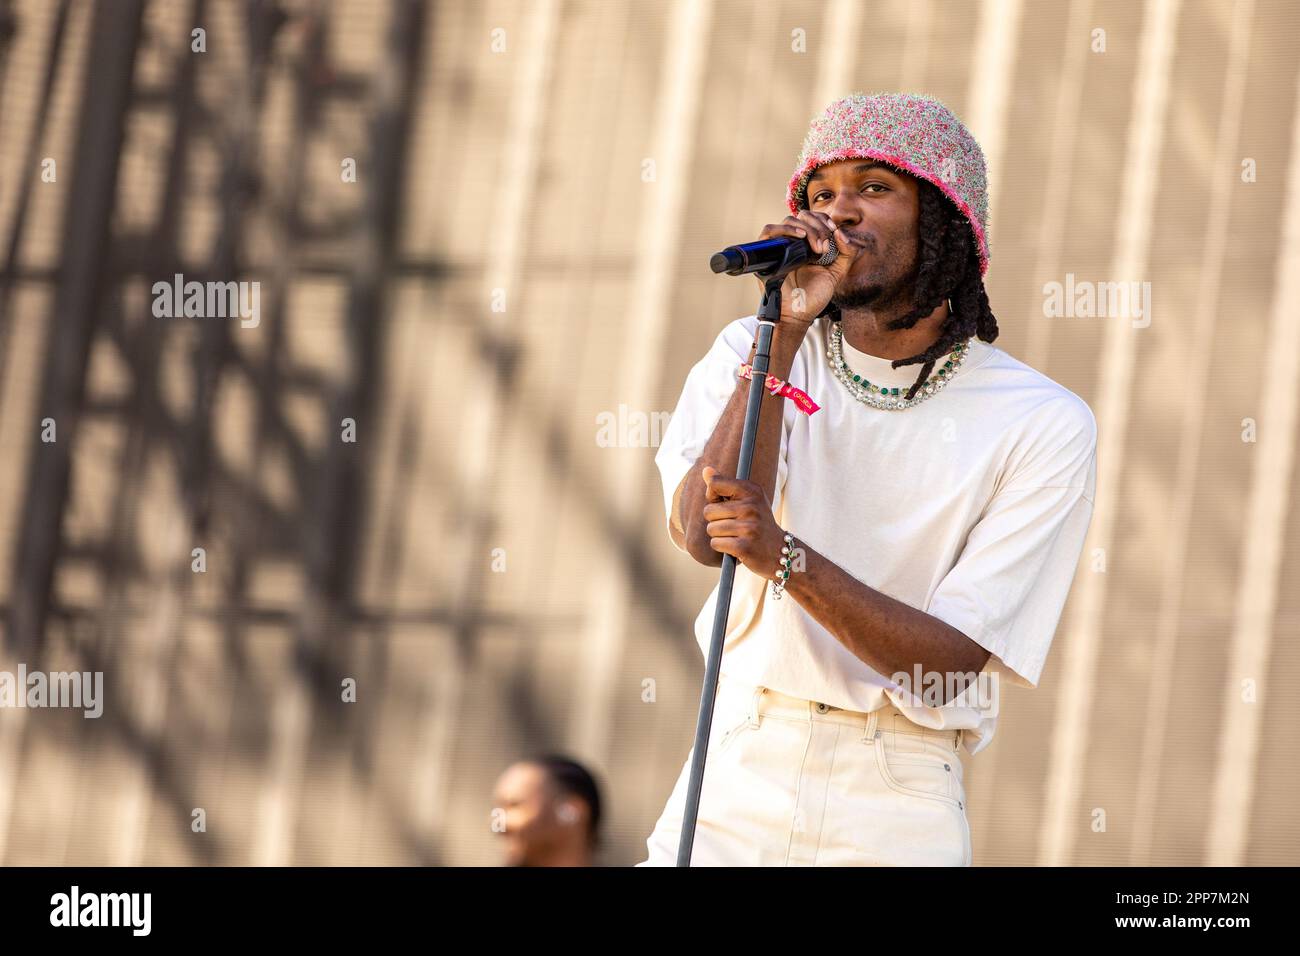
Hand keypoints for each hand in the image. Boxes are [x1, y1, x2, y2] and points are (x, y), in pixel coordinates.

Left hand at [701, 466, 784, 579]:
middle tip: (733, 524)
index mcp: (752, 491)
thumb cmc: (757, 522)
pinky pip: (716, 543)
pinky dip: (721, 547)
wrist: (778, 551)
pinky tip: (735, 546)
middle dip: (715, 520)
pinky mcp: (744, 546)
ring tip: (736, 536)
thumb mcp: (746, 499)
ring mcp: (749, 527)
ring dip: (718, 535)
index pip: (715, 484)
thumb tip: (705, 470)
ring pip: (711, 529)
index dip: (712, 495)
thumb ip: (723, 484)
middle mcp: (751, 507)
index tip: (722, 502)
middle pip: (708, 510)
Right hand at [753, 210, 865, 326]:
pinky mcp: (769, 254)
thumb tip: (841, 232)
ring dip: (806, 228)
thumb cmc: (814, 297)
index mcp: (808, 244)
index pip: (813, 218)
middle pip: (802, 216)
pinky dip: (785, 229)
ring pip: (788, 221)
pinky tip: (800, 237)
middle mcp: (793, 243)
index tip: (833, 230)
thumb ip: (846, 253)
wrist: (798, 314)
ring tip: (816, 246)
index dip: (824, 219)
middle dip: (817, 226)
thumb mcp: (837, 273)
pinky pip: (769, 231)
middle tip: (824, 247)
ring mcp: (780, 247)